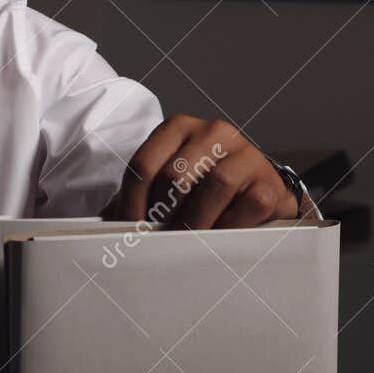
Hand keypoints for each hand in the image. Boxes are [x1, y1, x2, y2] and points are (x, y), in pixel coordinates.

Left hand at [103, 114, 308, 228]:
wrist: (259, 193)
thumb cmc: (203, 192)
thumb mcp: (170, 184)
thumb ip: (141, 197)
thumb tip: (104, 226)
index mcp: (179, 127)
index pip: (143, 165)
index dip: (131, 205)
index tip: (127, 235)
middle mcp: (214, 131)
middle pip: (175, 176)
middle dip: (162, 217)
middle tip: (156, 244)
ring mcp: (246, 153)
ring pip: (214, 187)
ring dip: (195, 223)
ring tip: (186, 245)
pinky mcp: (270, 180)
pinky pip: (247, 206)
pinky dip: (229, 227)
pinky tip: (219, 238)